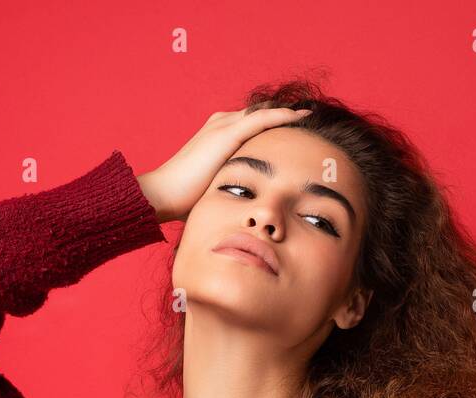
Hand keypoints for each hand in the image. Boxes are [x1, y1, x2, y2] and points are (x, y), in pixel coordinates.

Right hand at [134, 106, 312, 222]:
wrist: (163, 194)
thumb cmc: (185, 200)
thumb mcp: (216, 188)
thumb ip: (232, 188)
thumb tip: (246, 207)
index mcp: (218, 135)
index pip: (253, 124)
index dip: (275, 126)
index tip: (297, 134)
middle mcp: (221, 125)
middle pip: (260, 113)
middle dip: (285, 117)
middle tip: (310, 120)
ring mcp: (222, 126)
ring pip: (264, 112)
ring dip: (288, 113)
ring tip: (311, 115)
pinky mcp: (226, 134)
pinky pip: (262, 118)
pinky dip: (283, 116)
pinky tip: (301, 117)